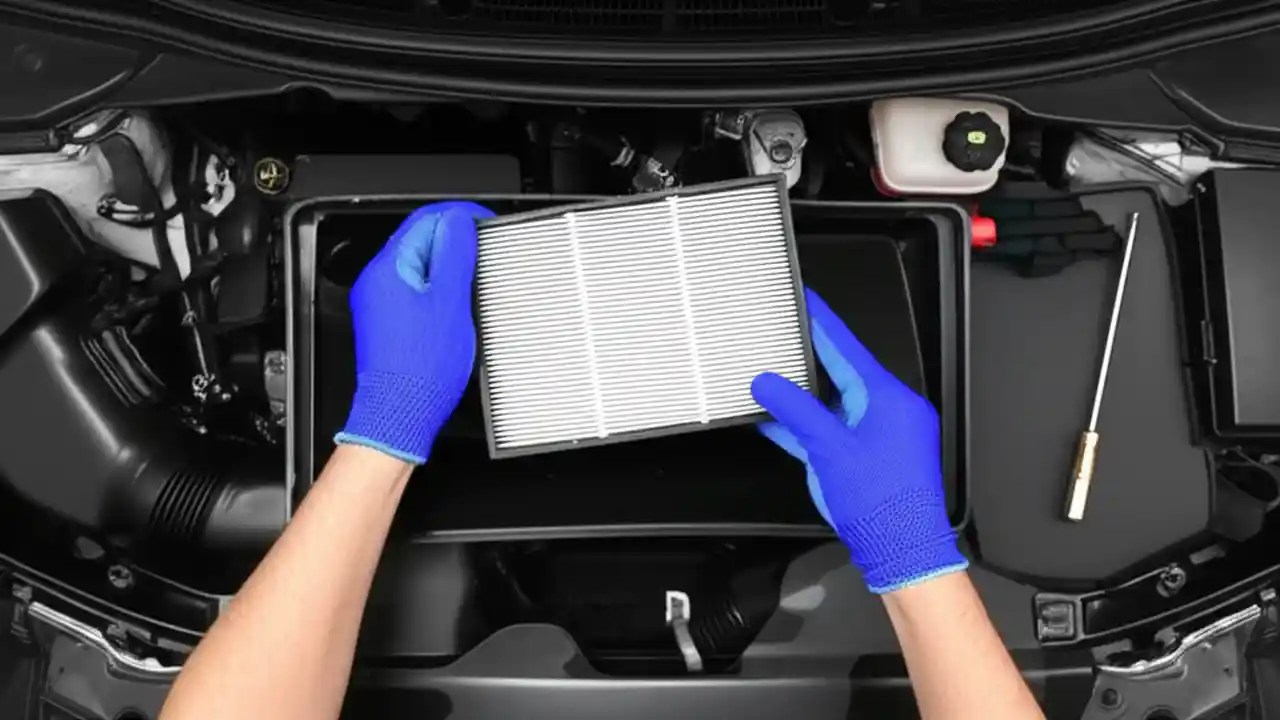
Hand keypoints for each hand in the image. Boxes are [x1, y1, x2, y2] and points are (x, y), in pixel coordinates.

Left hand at [335, 201, 494, 463]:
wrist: (399, 415)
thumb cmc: (421, 369)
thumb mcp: (449, 302)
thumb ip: (454, 254)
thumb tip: (459, 221)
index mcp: (388, 268)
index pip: (426, 220)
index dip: (460, 218)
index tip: (485, 225)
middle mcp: (377, 282)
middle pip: (421, 241)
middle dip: (455, 242)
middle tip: (484, 255)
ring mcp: (380, 304)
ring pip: (420, 267)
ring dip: (448, 268)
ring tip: (472, 285)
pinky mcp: (388, 324)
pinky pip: (415, 292)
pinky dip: (439, 291)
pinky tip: (456, 308)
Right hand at [751, 289, 966, 593]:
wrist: (903, 551)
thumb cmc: (880, 503)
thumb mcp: (828, 449)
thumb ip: (795, 412)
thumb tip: (768, 383)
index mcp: (888, 397)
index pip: (848, 348)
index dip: (823, 322)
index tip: (806, 298)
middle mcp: (891, 410)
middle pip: (844, 373)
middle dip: (810, 358)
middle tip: (783, 334)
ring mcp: (883, 433)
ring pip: (838, 403)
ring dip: (806, 397)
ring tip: (774, 378)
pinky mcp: (873, 455)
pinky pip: (838, 429)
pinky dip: (812, 425)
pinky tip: (779, 422)